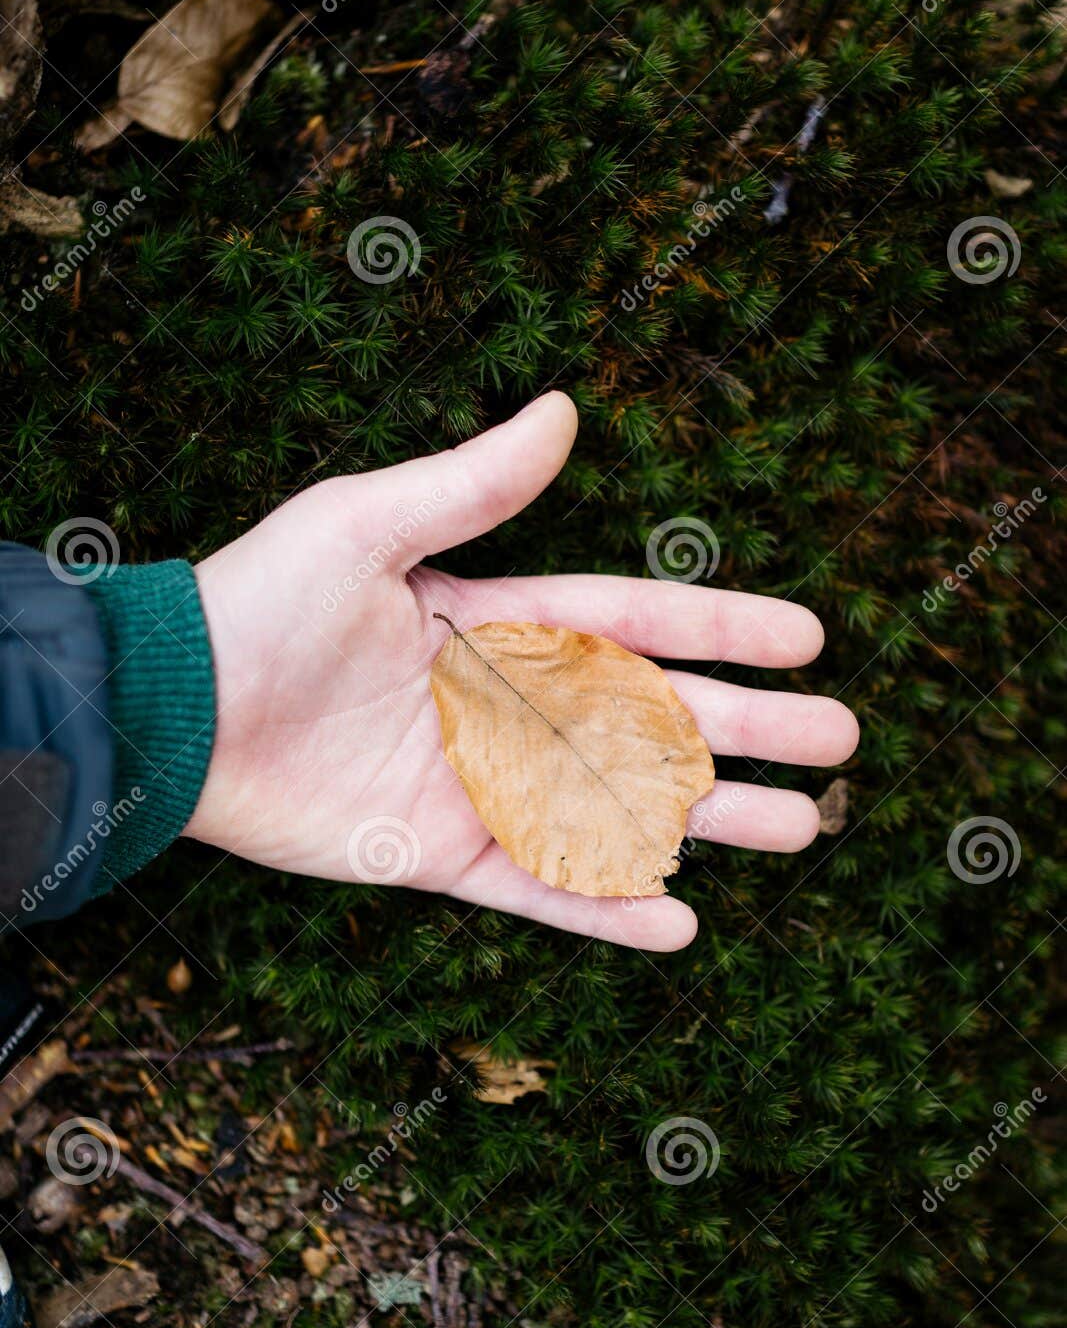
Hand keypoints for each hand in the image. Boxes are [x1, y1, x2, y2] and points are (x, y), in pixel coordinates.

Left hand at [186, 394, 857, 950]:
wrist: (173, 713)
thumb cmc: (261, 604)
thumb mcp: (369, 524)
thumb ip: (472, 485)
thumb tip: (565, 407)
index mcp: (499, 622)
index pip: (637, 623)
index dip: (724, 629)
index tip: (807, 637)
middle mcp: (506, 705)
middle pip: (656, 720)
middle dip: (751, 730)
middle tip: (841, 746)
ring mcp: (480, 785)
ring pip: (621, 808)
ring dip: (710, 821)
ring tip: (798, 830)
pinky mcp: (441, 854)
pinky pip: (542, 888)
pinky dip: (606, 910)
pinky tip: (679, 919)